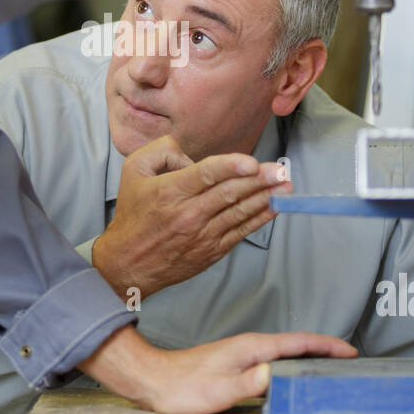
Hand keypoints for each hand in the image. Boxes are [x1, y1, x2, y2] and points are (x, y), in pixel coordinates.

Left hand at [80, 324, 357, 413]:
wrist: (156, 380)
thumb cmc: (184, 387)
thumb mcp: (219, 390)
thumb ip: (248, 382)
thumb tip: (274, 374)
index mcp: (252, 348)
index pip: (297, 342)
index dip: (325, 345)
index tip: (349, 350)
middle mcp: (250, 346)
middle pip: (296, 344)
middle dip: (324, 349)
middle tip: (349, 359)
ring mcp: (243, 353)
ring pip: (285, 352)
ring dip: (309, 356)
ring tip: (330, 366)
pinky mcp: (237, 363)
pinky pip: (274, 360)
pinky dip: (291, 364)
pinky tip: (293, 376)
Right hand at [92, 135, 291, 298]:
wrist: (127, 263)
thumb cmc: (132, 214)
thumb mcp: (133, 170)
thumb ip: (161, 150)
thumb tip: (189, 154)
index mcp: (170, 191)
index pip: (206, 175)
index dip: (231, 167)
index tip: (252, 162)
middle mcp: (188, 214)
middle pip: (230, 193)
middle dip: (260, 180)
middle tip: (281, 170)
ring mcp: (202, 235)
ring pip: (240, 212)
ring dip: (266, 198)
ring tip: (286, 186)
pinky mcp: (211, 251)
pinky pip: (240, 232)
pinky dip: (259, 219)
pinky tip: (274, 207)